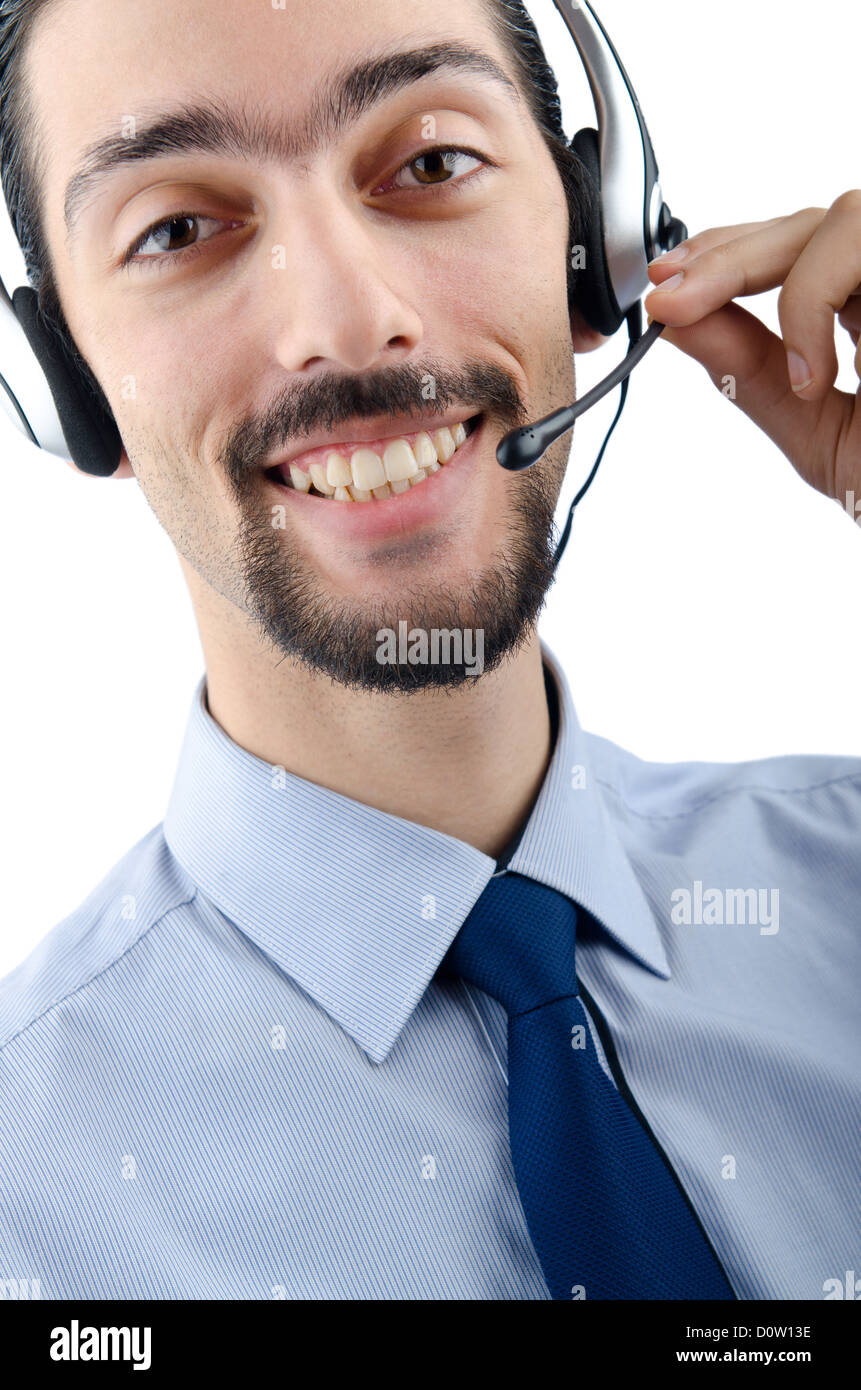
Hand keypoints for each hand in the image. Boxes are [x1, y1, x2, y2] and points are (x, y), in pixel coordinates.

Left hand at [644, 193, 860, 509]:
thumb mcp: (818, 430)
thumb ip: (751, 371)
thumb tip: (678, 320)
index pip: (799, 248)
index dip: (728, 254)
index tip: (664, 290)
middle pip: (816, 220)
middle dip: (728, 257)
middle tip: (668, 302)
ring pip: (846, 215)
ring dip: (783, 281)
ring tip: (781, 370)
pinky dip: (815, 300)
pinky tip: (818, 375)